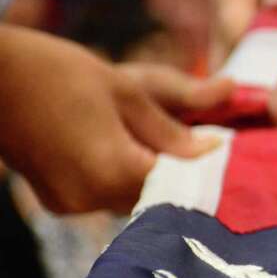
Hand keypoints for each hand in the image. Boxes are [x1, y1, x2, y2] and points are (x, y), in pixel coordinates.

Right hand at [0, 26, 231, 213]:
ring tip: (148, 141)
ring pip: (132, 199)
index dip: (201, 168)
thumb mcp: (125, 93)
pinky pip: (103, 198)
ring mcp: (71, 204)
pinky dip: (115, 178)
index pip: (179, 184)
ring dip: (146, 177)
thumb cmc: (58, 73)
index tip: (220, 150)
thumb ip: (171, 131)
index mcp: (115, 169)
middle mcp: (92, 197)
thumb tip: (212, 150)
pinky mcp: (56, 203)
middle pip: (157, 197)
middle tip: (190, 143)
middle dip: (175, 173)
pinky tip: (110, 147)